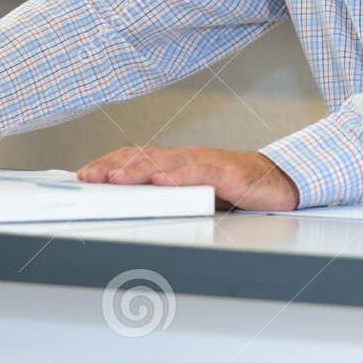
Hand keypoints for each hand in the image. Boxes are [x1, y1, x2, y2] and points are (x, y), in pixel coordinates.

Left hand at [76, 146, 299, 210]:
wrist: (278, 182)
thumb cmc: (234, 189)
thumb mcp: (193, 194)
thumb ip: (167, 196)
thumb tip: (131, 205)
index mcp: (175, 163)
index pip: (135, 157)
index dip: (108, 163)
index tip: (84, 174)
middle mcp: (186, 158)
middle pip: (142, 156)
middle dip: (112, 165)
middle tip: (88, 176)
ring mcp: (205, 162)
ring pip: (166, 162)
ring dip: (137, 169)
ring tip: (115, 178)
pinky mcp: (226, 172)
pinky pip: (199, 172)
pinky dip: (178, 176)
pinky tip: (163, 181)